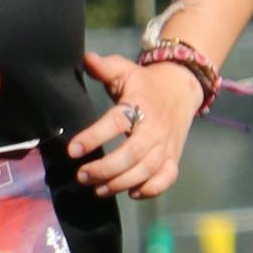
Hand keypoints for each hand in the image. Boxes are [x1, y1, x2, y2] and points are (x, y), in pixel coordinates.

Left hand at [66, 52, 202, 199]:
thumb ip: (105, 67)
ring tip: (97, 189)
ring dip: (121, 183)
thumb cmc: (143, 83)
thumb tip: (86, 58)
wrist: (181, 89)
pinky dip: (151, 189)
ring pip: (146, 170)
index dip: (93, 137)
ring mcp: (166, 146)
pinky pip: (166, 178)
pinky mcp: (173, 157)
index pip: (116, 123)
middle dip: (105, 169)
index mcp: (140, 105)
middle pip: (132, 154)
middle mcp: (155, 129)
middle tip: (81, 176)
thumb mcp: (125, 70)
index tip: (72, 150)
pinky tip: (132, 193)